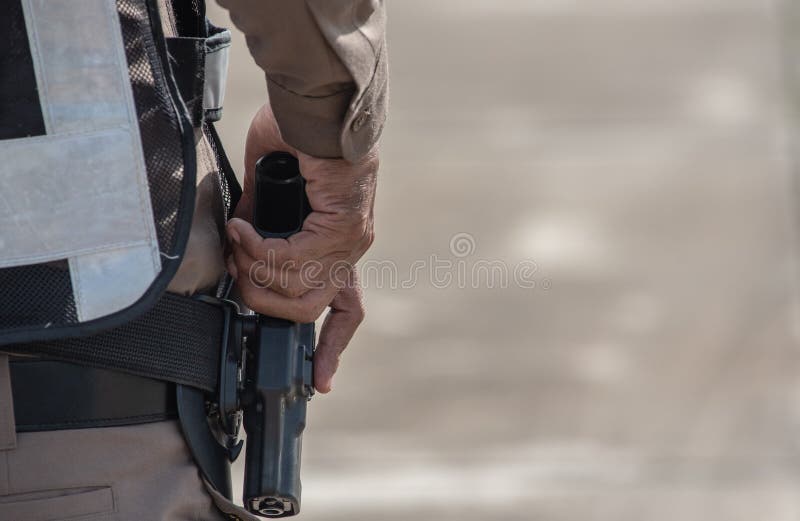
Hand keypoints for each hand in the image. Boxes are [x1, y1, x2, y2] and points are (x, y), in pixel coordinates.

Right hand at [226, 103, 377, 392]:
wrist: (317, 99)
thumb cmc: (299, 132)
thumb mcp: (273, 189)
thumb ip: (262, 224)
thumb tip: (242, 246)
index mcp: (339, 243)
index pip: (347, 308)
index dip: (332, 346)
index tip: (320, 381)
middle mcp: (351, 248)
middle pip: (309, 312)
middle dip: (263, 301)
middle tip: (236, 266)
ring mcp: (351, 241)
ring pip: (297, 292)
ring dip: (254, 271)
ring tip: (237, 237)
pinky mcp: (342, 227)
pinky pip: (292, 262)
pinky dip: (257, 250)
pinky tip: (242, 227)